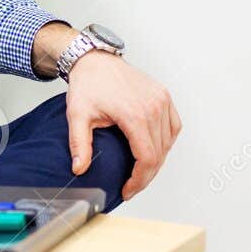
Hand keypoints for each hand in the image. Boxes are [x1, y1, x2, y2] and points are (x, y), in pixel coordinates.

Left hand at [66, 53, 181, 199]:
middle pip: (159, 153)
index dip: (139, 180)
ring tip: (140, 172)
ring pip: (168, 142)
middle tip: (131, 186)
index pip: (147, 158)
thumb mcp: (77, 115)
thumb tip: (79, 169)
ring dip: (157, 160)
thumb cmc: (87, 85)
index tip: (127, 190)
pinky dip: (166, 142)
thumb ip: (79, 144)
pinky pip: (173, 127)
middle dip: (146, 175)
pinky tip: (153, 150)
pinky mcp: (164, 96)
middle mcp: (154, 107)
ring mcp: (162, 100)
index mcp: (135, 114)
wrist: (94, 60)